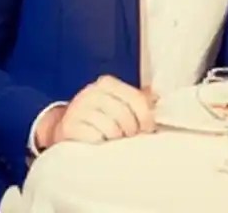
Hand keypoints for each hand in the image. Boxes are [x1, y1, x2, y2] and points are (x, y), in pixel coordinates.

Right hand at [37, 75, 155, 148]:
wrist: (69, 129)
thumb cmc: (100, 117)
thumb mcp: (118, 103)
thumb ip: (139, 100)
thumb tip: (158, 97)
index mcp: (107, 83)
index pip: (136, 98)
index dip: (146, 117)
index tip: (148, 129)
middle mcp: (91, 92)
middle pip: (124, 115)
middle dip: (131, 130)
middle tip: (128, 136)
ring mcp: (78, 109)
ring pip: (111, 128)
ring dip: (116, 138)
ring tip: (113, 139)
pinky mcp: (69, 127)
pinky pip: (95, 138)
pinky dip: (101, 143)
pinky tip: (99, 142)